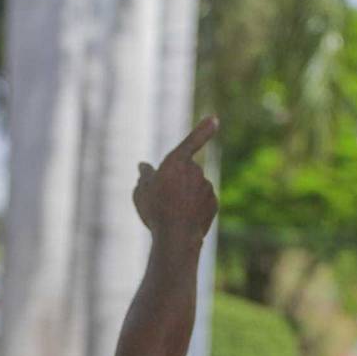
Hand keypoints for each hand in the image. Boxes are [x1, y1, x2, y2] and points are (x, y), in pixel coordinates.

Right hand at [133, 116, 218, 248]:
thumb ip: (145, 176)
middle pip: (186, 172)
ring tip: (171, 213)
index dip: (203, 129)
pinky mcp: (213, 203)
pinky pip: (202, 202)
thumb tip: (144, 167)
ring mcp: (207, 187)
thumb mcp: (142, 192)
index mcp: (176, 162)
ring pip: (194, 188)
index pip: (192, 141)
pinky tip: (183, 221)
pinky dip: (194, 209)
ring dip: (184, 196)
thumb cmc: (156, 210)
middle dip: (177, 181)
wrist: (176, 236)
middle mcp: (195, 171)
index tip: (214, 119)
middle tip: (162, 199)